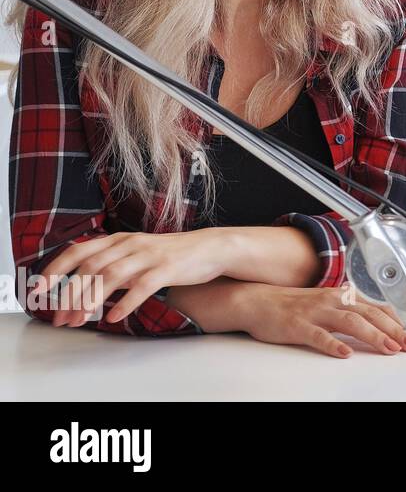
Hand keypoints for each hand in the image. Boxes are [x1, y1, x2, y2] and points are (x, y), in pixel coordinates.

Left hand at [30, 229, 236, 326]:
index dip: (55, 270)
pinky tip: (116, 317)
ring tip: (80, 320)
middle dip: (69, 294)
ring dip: (92, 300)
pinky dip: (127, 303)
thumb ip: (110, 265)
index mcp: (118, 240)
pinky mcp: (168, 267)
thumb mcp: (135, 254)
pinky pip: (143, 286)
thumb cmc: (171, 255)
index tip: (38, 292)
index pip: (77, 251)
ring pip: (111, 275)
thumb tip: (80, 286)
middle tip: (59, 318)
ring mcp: (149, 255)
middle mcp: (130, 244)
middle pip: (90, 267)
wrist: (211, 248)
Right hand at [232, 283, 405, 357]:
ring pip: (351, 322)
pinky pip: (318, 336)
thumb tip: (383, 328)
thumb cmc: (297, 306)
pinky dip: (333, 344)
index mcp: (345, 296)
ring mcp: (317, 313)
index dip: (401, 323)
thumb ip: (354, 314)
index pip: (381, 308)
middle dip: (395, 331)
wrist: (260, 301)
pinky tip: (345, 353)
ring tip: (388, 349)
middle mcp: (335, 301)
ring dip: (373, 336)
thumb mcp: (331, 305)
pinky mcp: (299, 326)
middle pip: (371, 315)